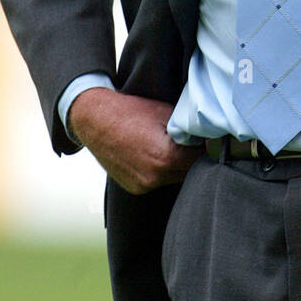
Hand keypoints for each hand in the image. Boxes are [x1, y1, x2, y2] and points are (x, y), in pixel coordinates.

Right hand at [67, 88, 203, 194]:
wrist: (94, 120)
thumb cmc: (129, 112)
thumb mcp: (166, 113)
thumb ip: (188, 129)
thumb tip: (206, 136)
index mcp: (166, 158)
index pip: (200, 157)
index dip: (204, 146)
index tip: (204, 138)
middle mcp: (154, 176)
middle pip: (189, 171)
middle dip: (191, 157)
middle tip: (188, 142)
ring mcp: (143, 185)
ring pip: (174, 178)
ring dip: (177, 166)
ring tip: (168, 146)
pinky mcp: (135, 187)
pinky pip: (158, 181)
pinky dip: (161, 170)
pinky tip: (153, 154)